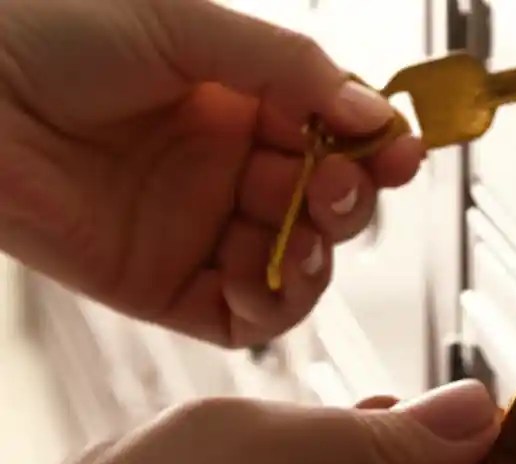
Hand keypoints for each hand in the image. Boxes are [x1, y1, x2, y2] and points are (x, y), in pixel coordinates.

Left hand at [0, 0, 423, 346]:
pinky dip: (269, 310)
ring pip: (300, 266)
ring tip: (299, 238)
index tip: (400, 154)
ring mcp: (202, 231)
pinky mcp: (167, 286)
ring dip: (316, 260)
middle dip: (345, 203)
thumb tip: (375, 115)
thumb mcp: (190, 25)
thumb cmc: (51, 33)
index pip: (339, 137)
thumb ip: (290, 68)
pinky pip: (245, 317)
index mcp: (244, 103)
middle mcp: (229, 169)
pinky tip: (259, 284)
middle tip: (329, 188)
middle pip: (330, 207)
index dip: (376, 150)